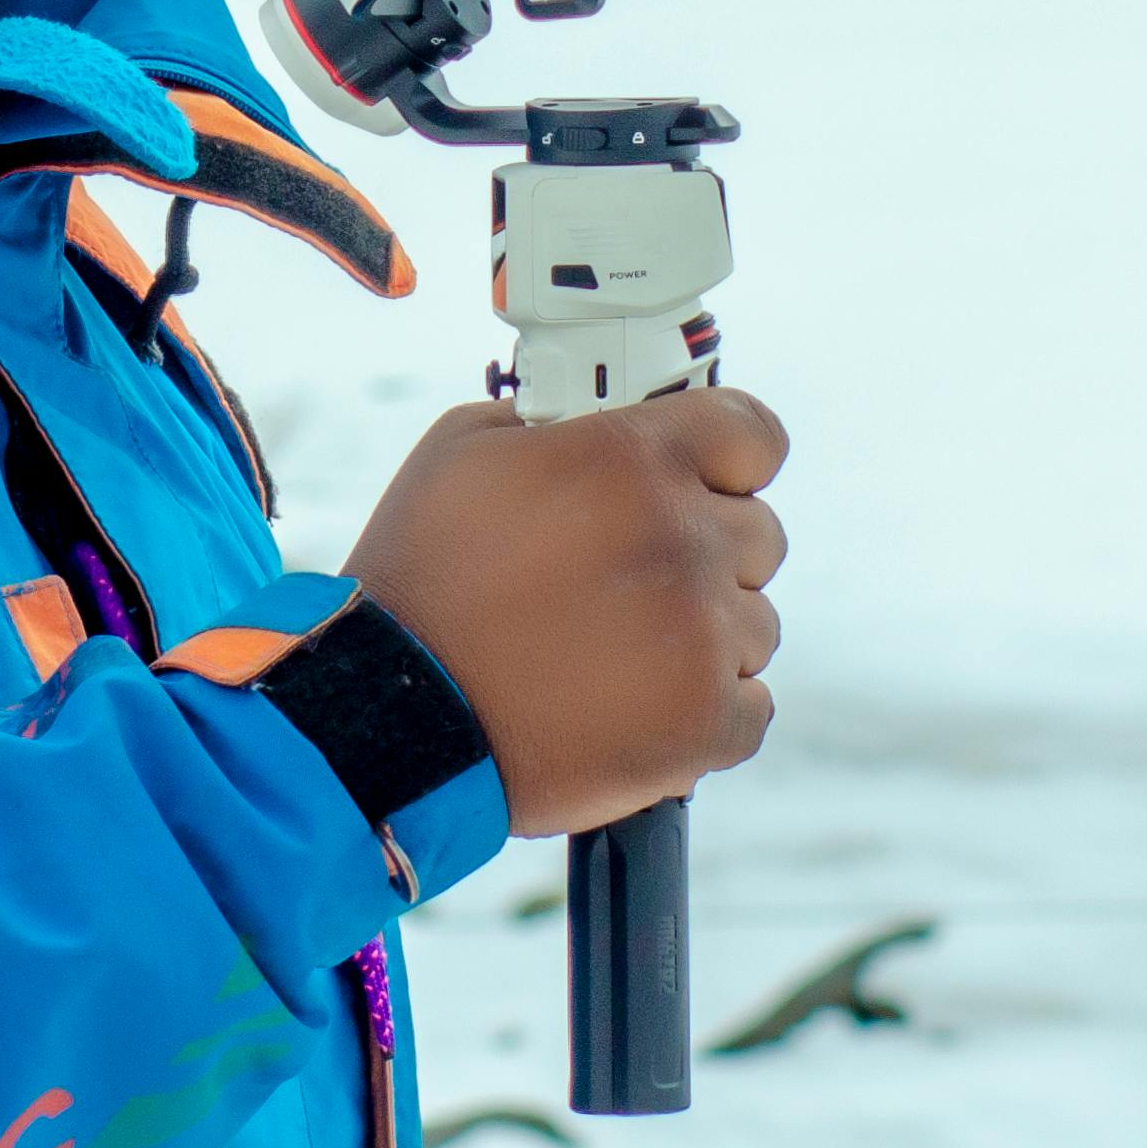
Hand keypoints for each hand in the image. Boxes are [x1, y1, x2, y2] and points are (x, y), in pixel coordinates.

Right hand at [341, 387, 786, 837]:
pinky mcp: (706, 723)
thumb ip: (555, 424)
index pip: (754, 434)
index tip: (708, 481)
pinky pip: (751, 705)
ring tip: (614, 658)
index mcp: (632, 458)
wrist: (388, 719)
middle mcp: (683, 538)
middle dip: (703, 553)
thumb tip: (600, 424)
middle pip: (758, 534)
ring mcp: (703, 635)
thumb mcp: (463, 452)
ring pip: (754, 624)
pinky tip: (638, 708)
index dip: (731, 457)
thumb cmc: (419, 581)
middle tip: (625, 586)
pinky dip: (706, 711)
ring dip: (703, 636)